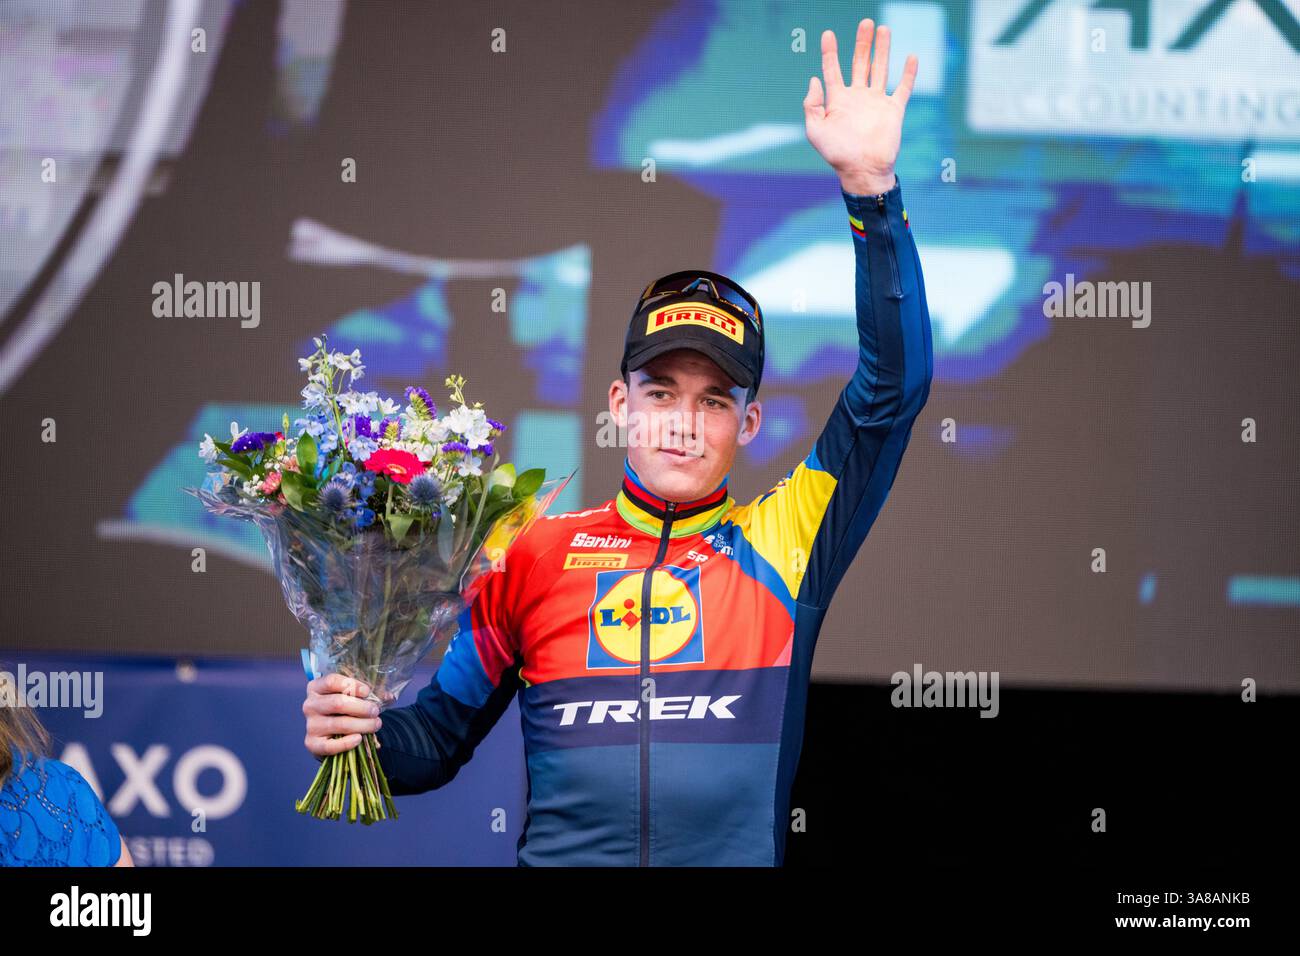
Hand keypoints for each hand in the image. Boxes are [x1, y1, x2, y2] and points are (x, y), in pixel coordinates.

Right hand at [303, 674, 382, 758]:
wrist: (333, 736)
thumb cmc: (345, 711)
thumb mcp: (354, 698)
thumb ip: (370, 695)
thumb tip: (389, 696)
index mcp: (317, 688)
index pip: (331, 681)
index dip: (352, 685)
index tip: (367, 692)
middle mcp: (310, 705)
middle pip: (337, 703)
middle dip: (361, 707)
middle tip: (375, 711)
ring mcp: (310, 725)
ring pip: (338, 724)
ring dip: (362, 725)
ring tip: (375, 724)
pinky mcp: (312, 744)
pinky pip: (331, 745)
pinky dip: (347, 743)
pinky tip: (359, 739)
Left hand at [804, 19, 916, 194]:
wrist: (863, 171)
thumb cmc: (837, 154)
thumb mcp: (815, 130)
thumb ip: (811, 105)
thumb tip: (814, 79)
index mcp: (838, 100)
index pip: (833, 70)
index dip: (830, 52)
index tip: (828, 34)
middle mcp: (858, 97)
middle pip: (860, 63)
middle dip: (862, 43)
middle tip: (865, 22)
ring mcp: (876, 102)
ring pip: (880, 69)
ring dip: (882, 50)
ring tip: (883, 29)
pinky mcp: (894, 110)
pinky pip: (903, 88)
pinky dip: (909, 74)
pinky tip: (911, 57)